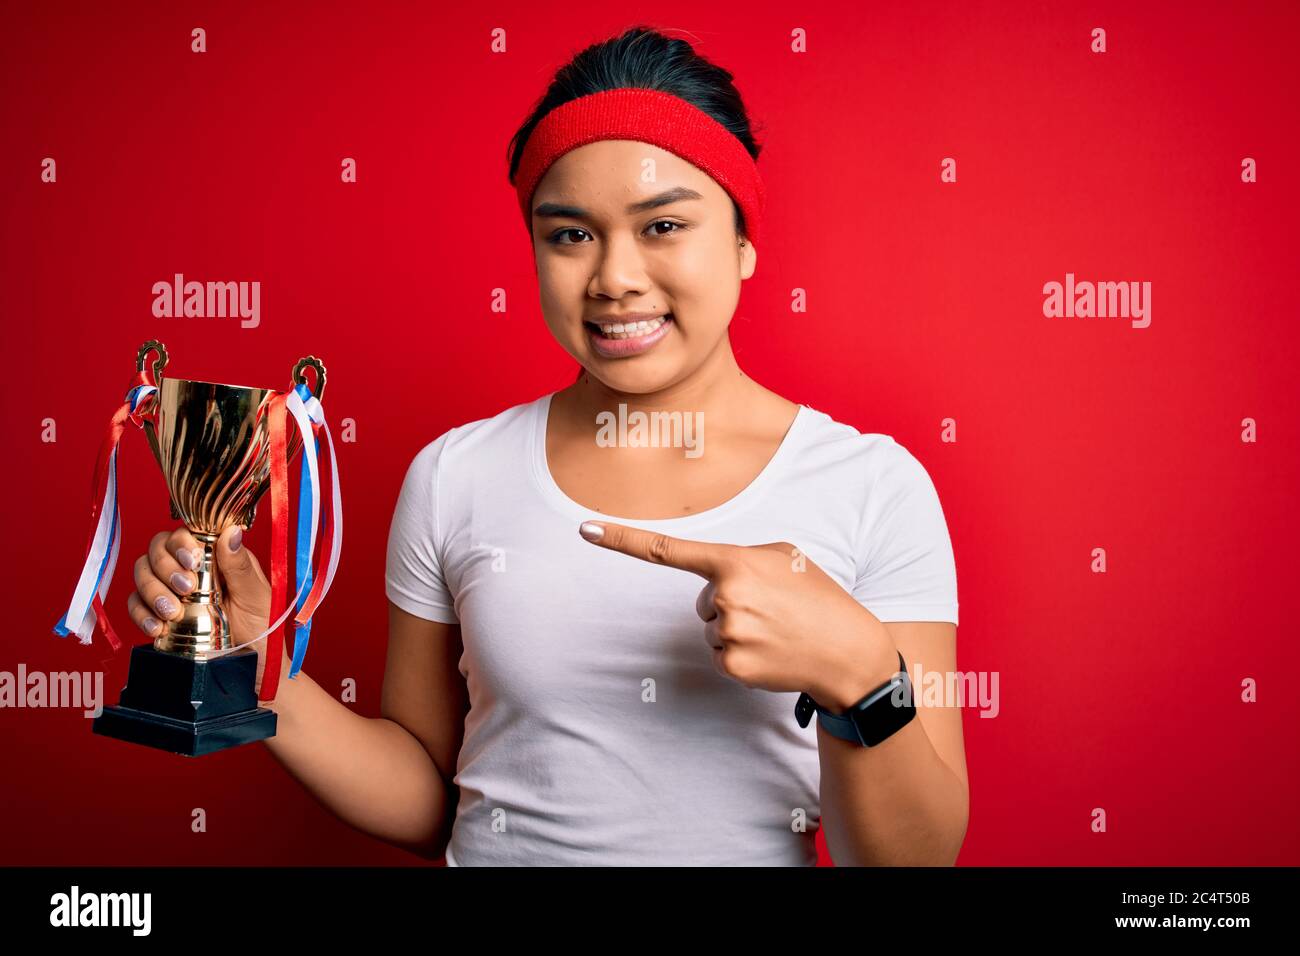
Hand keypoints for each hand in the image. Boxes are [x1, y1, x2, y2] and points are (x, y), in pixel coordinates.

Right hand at [127, 525, 283, 693]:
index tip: (192, 560)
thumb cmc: (264, 628)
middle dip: (165, 567)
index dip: (181, 541)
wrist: (256, 668)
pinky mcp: (160, 616)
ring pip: (142, 575)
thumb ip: (240, 565)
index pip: (185, 534)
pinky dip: (141, 615)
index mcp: (217, 557)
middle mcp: (191, 570)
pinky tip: (157, 628)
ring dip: (151, 591)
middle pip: (157, 550)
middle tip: (186, 589)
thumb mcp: (256, 596)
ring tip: (172, 613)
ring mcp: (173, 592)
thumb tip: (231, 531)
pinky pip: (135, 606)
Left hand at [578, 521, 896, 708]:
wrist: (847, 649)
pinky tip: (771, 650)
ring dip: (737, 629)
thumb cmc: (816, 595)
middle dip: (729, 603)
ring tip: (776, 629)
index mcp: (734, 561)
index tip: (584, 528)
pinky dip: (741, 654)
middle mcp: (724, 595)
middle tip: (772, 608)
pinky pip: (719, 654)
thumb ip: (740, 559)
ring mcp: (725, 632)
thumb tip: (712, 580)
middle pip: (702, 600)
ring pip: (710, 628)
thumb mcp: (783, 556)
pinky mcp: (729, 664)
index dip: (621, 539)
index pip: (667, 549)